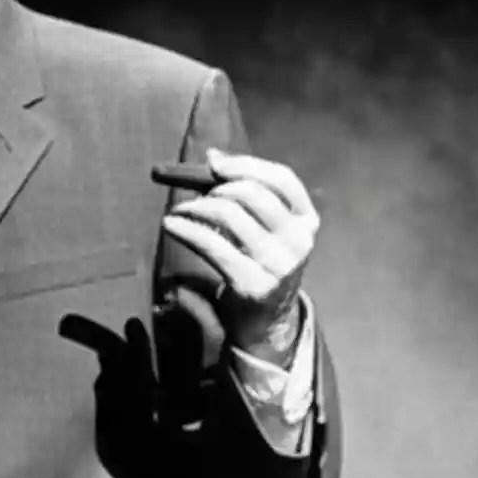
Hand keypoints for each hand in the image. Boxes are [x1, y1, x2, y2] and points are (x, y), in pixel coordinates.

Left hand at [161, 148, 318, 363]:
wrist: (264, 322)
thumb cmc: (258, 266)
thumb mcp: (263, 231)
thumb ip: (245, 196)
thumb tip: (213, 155)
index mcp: (307, 221)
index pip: (283, 179)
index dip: (248, 165)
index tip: (216, 163)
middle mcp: (299, 241)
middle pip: (252, 194)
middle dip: (216, 189)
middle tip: (194, 197)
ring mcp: (278, 263)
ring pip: (229, 215)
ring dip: (196, 208)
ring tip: (179, 212)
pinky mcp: (252, 283)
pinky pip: (212, 245)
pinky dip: (186, 230)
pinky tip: (171, 225)